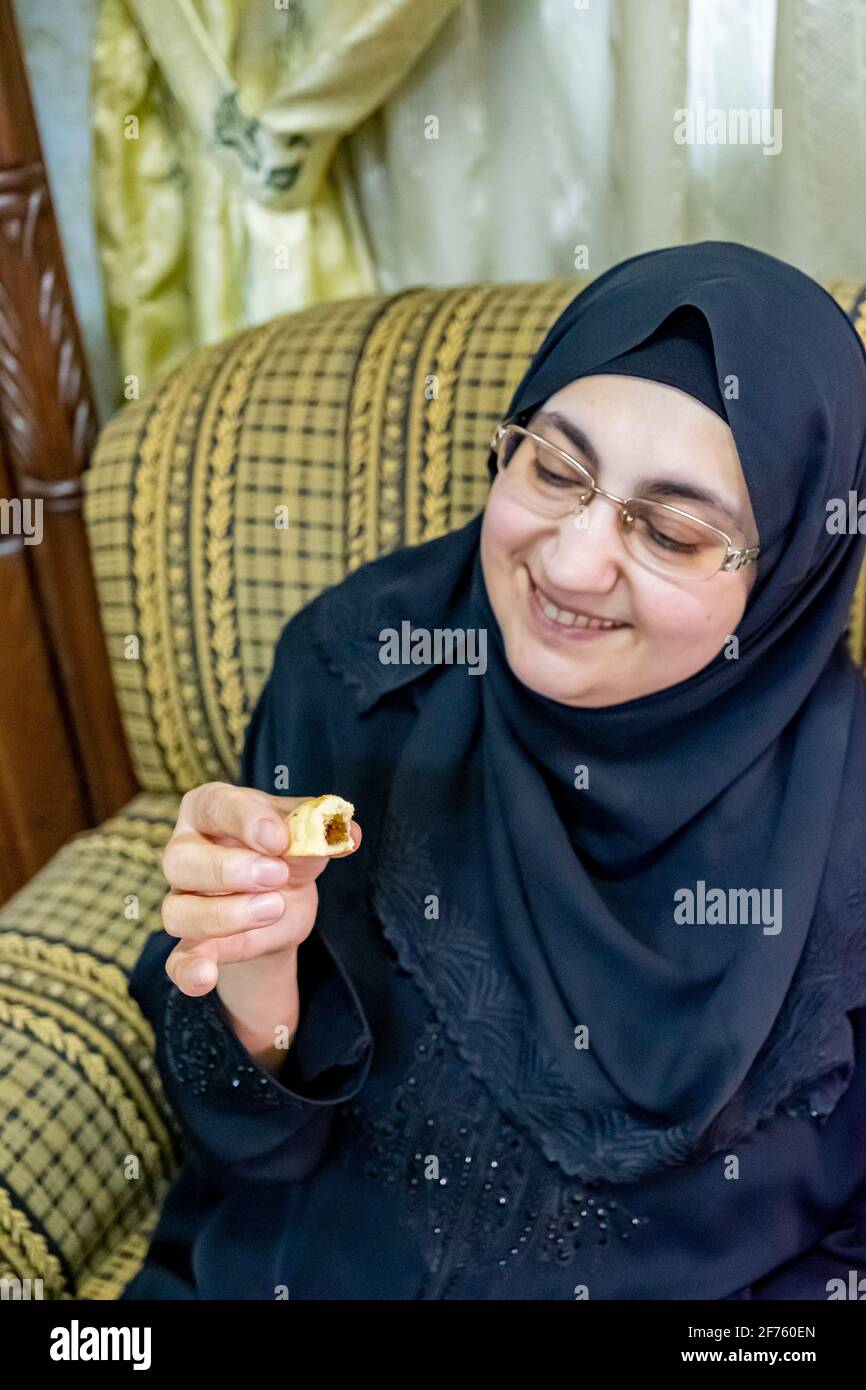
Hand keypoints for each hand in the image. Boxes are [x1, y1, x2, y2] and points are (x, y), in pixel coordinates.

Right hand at [159, 782, 360, 1000]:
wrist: (280, 900)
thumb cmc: (285, 853)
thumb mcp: (304, 837)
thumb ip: (319, 831)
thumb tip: (345, 832)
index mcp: (210, 809)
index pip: (216, 806)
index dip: (247, 821)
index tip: (278, 838)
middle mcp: (184, 851)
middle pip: (182, 860)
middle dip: (230, 870)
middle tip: (278, 875)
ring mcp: (183, 899)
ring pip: (180, 911)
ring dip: (225, 916)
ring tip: (274, 909)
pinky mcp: (192, 942)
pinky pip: (177, 961)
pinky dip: (189, 970)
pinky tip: (205, 977)